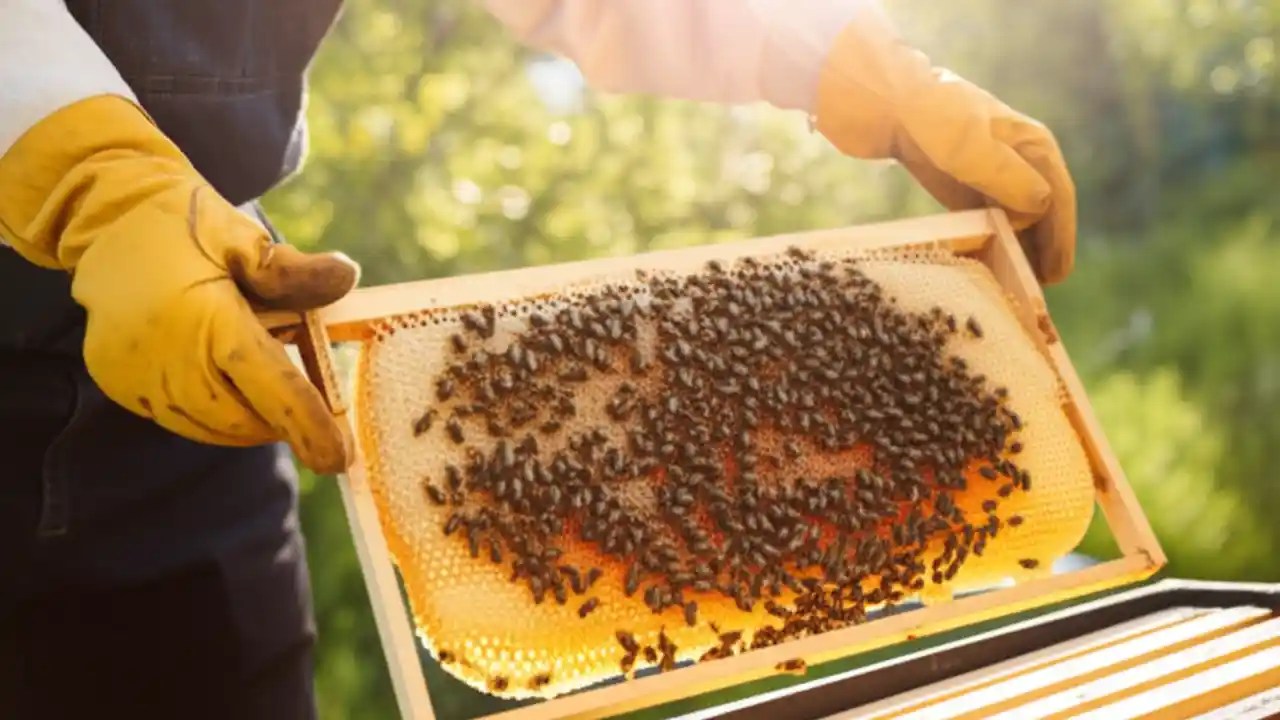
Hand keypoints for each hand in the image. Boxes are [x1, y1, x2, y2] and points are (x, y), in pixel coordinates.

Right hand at [0, 97, 358, 472]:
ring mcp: (135, 375)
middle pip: (244, 420)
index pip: (270, 387)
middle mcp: (168, 356)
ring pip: (210, 428)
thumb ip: (295, 270)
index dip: (308, 425)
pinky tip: (222, 380)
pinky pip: (177, 418)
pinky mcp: (117, 382)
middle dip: (281, 422)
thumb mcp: (246, 238)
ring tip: (263, 385)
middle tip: (306, 404)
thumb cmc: (188, 225)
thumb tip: (347, 277)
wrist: (107, 216)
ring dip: (247, 422)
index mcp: (208, 318)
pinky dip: (212, 414)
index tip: (337, 458)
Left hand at [812, 5, 1076, 283]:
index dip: (1061, 236)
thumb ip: (1007, 176)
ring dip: (1018, 248)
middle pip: (1040, 211)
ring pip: (1013, 217)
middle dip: (1043, 248)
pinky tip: (989, 264)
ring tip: (1019, 284)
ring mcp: (987, 172)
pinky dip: (991, 239)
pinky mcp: (959, 184)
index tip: (1058, 273)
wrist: (883, 100)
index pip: (1057, 195)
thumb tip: (1043, 207)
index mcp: (1031, 144)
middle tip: (1041, 290)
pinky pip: (985, 217)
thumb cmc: (930, 116)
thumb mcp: (970, 146)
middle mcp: (1016, 159)